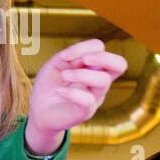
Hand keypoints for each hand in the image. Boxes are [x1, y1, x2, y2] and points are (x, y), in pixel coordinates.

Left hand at [25, 39, 126, 154]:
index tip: (63, 57)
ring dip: (81, 74)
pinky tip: (59, 91)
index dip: (83, 47)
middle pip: (120, 64)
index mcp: (93, 65)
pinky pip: (88, 100)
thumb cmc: (50, 85)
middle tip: (84, 60)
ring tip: (64, 76)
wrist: (39, 110)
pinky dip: (72, 93)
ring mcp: (95, 96)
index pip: (99, 48)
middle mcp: (99, 79)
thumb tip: (84, 57)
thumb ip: (70, 56)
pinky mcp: (86, 111)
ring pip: (103, 81)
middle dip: (103, 57)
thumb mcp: (56, 65)